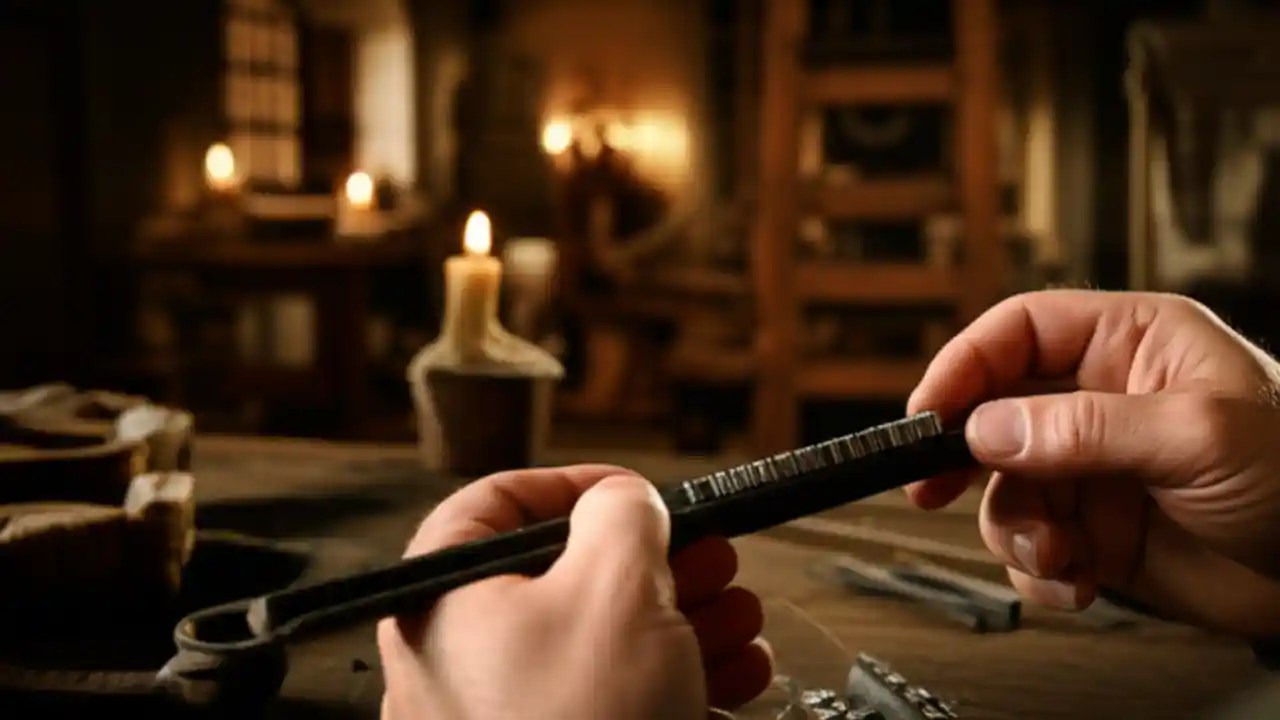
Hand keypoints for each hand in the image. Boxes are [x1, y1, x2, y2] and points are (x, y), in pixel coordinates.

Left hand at [377, 465, 772, 719]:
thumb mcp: (615, 587)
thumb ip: (624, 515)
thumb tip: (625, 499)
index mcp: (445, 600)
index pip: (496, 505)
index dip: (574, 486)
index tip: (637, 494)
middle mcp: (463, 659)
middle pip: (566, 576)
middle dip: (659, 563)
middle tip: (712, 556)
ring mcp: (508, 716)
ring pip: (602, 641)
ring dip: (685, 619)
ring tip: (739, 615)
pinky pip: (613, 701)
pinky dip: (673, 680)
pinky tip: (733, 673)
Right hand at [907, 290, 1279, 637]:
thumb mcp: (1195, 435)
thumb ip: (1085, 429)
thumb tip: (988, 428)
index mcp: (1129, 345)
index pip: (1019, 332)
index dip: (965, 365)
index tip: (929, 414)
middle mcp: (1100, 402)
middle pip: (994, 413)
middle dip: (966, 460)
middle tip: (935, 489)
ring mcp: (1094, 469)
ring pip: (1004, 490)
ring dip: (1016, 529)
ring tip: (1058, 553)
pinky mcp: (1093, 531)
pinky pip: (1031, 546)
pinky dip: (1041, 572)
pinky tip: (1081, 580)